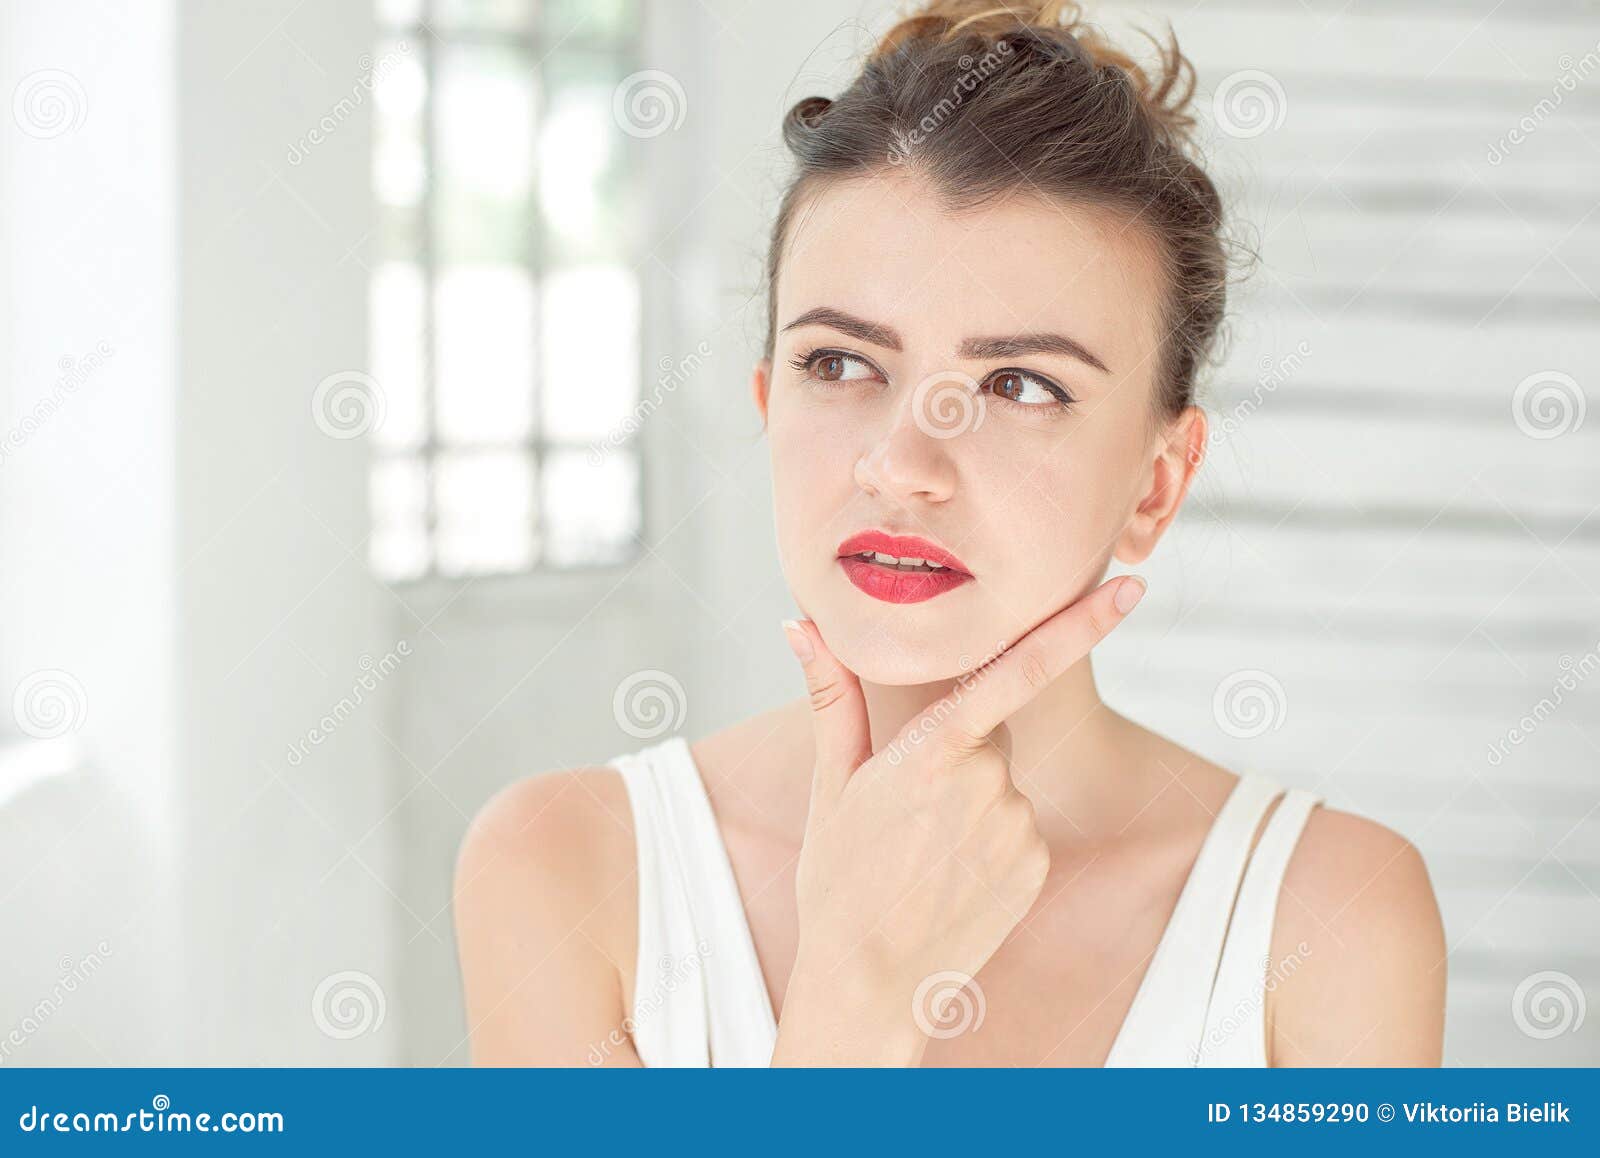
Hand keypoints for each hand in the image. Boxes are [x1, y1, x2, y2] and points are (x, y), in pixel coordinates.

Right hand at [769, 574, 1146, 1064]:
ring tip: (924, 852)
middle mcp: (987, 782)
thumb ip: (830, 696)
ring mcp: (1016, 827)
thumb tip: (798, 624)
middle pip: (991, 734)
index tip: (1129, 587)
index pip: (1018, 669)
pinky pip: (1020, 828)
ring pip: (1004, 784)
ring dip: (973, 801)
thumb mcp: (828, 783)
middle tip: (908, 807)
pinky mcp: (1035, 865)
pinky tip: (951, 875)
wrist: (867, 980)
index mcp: (933, 750)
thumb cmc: (837, 878)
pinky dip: (992, 842)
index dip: (1079, 623)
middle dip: (960, 752)